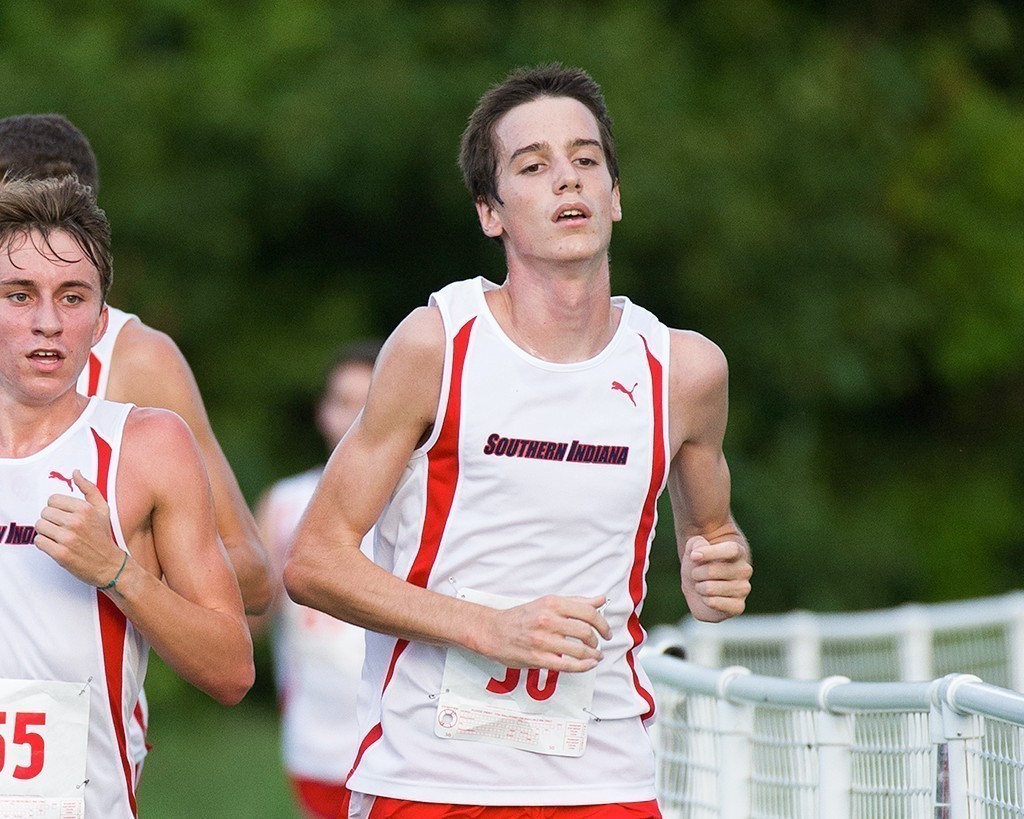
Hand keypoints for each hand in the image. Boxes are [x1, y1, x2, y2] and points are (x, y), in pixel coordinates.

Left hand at [34, 470, 127, 587]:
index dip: (56, 508)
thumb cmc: (103, 537)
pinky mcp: (60, 553)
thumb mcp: (102, 509)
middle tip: (61, 528)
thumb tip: (76, 472)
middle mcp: (76, 522)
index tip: (63, 516)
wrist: (109, 565)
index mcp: (85, 509)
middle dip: (51, 520)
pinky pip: (39, 541)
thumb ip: (89, 489)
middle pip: (44, 513)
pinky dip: (44, 544)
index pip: (53, 499)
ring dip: (46, 532)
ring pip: (39, 526)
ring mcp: (67, 538)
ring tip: (58, 537)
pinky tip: (56, 546)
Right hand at [477, 595, 611, 672]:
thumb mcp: (547, 603)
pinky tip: (589, 665)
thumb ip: (575, 602)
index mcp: (552, 604)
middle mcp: (548, 620)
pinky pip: (567, 665)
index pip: (588, 611)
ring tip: (595, 656)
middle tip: (599, 644)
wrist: (493, 631)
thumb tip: (600, 599)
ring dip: (593, 655)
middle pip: (586, 631)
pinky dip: (583, 667)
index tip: (606, 631)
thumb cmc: (521, 617)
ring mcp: (542, 640)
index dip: (603, 623)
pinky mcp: (538, 658)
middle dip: (597, 640)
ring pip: (579, 650)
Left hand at [681, 535, 751, 621]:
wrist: (698, 585)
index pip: (731, 550)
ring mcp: (743, 589)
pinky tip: (707, 598)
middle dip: (696, 573)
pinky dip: (707, 601)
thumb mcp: (693, 548)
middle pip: (713, 570)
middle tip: (696, 574)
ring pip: (711, 588)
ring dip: (700, 587)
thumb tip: (697, 553)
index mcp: (738, 551)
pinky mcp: (738, 607)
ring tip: (702, 586)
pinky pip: (718, 604)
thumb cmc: (698, 563)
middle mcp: (744, 570)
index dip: (710, 552)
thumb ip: (695, 544)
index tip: (693, 556)